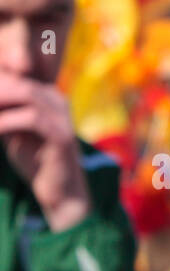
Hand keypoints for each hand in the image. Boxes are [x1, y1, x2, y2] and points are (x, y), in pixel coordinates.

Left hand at [0, 69, 89, 231]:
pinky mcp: (62, 135)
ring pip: (24, 94)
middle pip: (16, 81)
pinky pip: (31, 118)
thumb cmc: (35, 162)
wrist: (61, 193)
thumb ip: (2, 111)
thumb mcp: (13, 129)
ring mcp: (63, 117)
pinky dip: (6, 122)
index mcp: (46, 95)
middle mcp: (57, 100)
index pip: (11, 77)